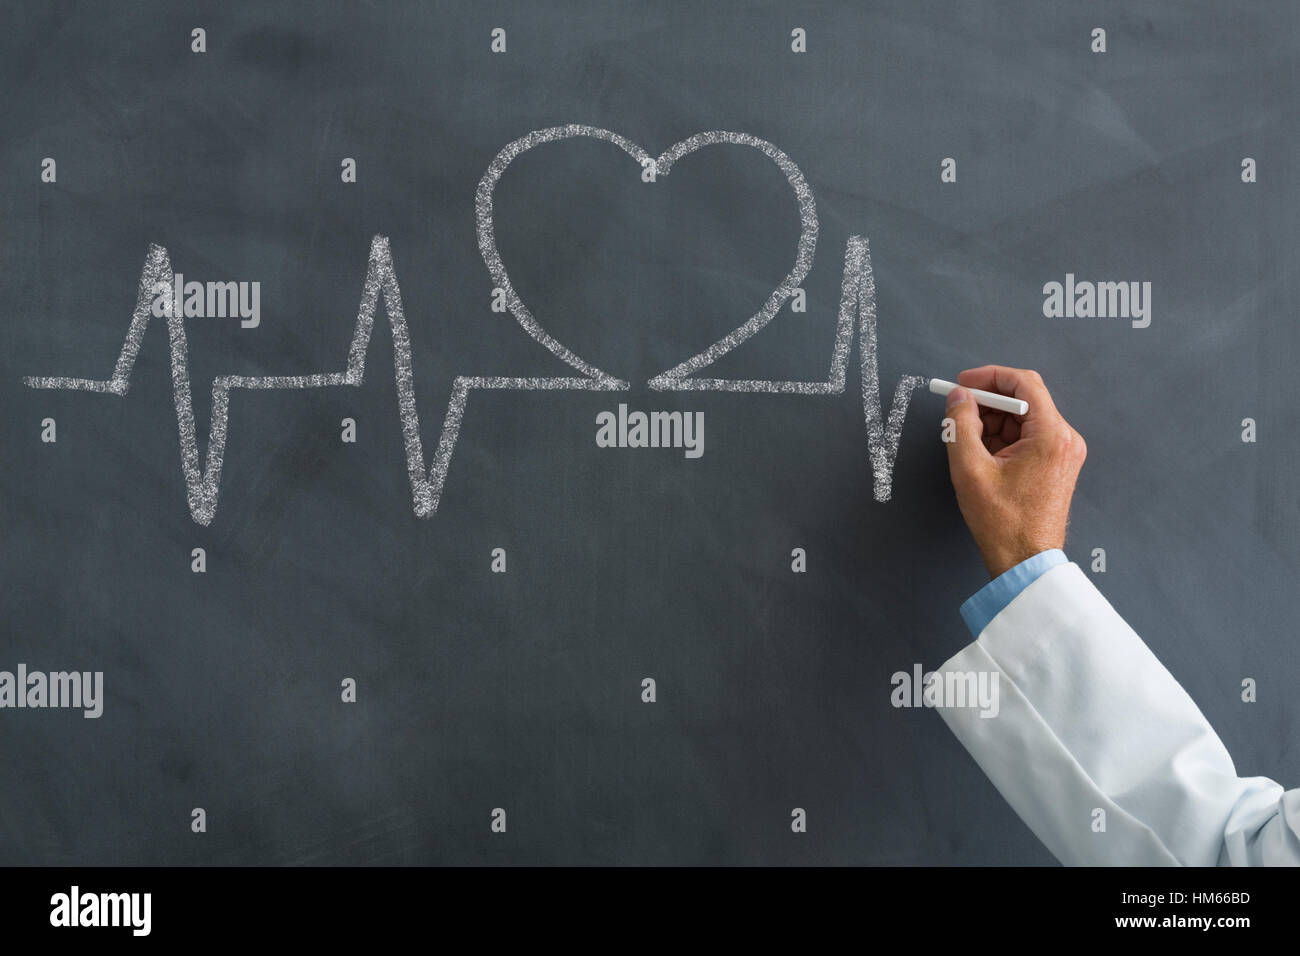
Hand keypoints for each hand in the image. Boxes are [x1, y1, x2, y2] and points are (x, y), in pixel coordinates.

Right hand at [943, 366, 1086, 578]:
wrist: (1025, 561)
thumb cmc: (1002, 521)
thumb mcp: (970, 469)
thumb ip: (960, 425)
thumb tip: (958, 397)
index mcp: (1052, 435)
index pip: (1024, 384)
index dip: (989, 377)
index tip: (963, 384)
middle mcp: (1065, 439)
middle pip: (1023, 401)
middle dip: (987, 405)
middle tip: (957, 417)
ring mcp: (1063, 453)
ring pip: (1023, 420)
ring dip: (992, 424)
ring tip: (968, 445)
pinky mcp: (1056, 465)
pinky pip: (1027, 438)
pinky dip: (1002, 439)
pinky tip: (982, 456)